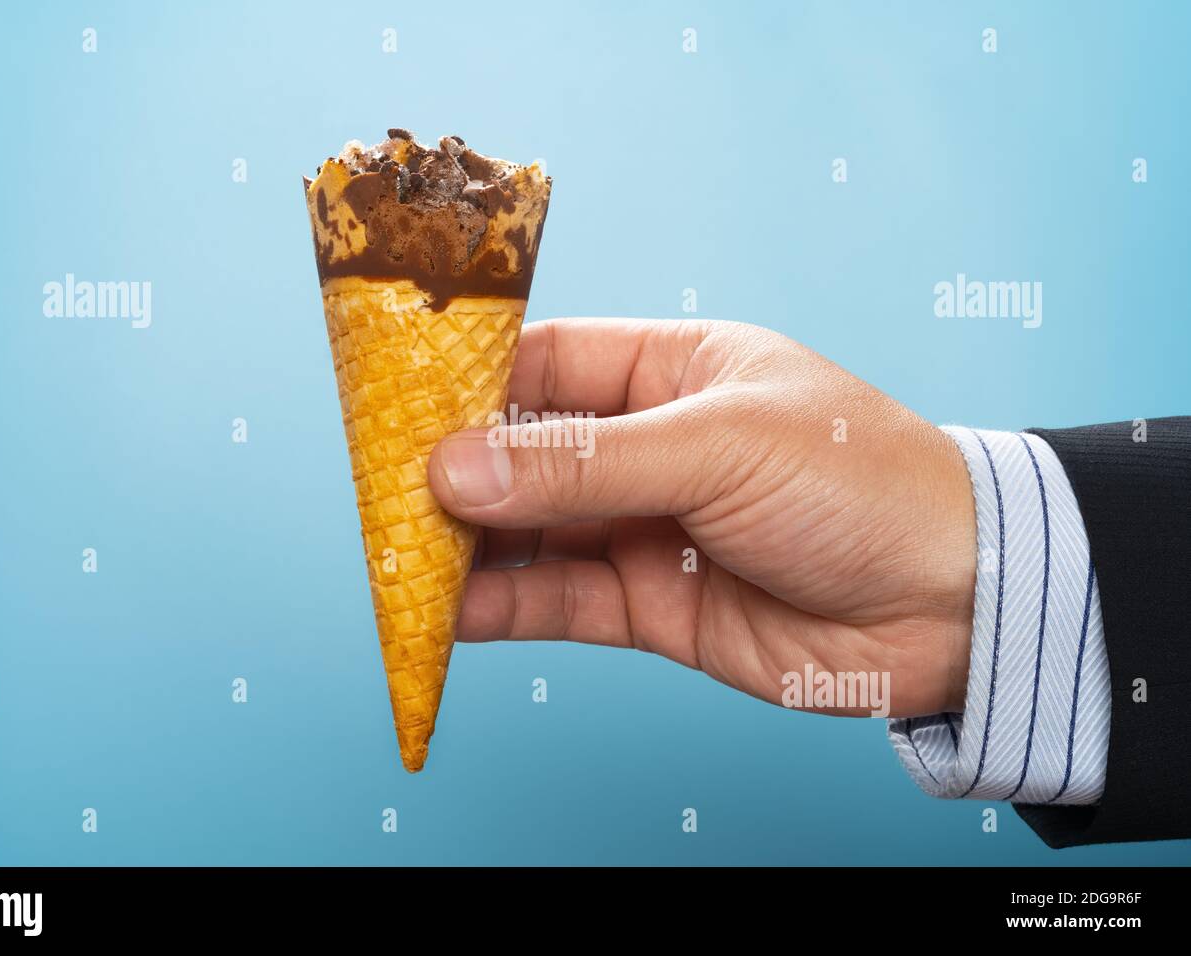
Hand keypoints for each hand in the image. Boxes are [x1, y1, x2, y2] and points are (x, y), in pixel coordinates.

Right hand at [428, 319, 975, 716]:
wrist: (952, 605)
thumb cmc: (859, 485)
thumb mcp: (717, 446)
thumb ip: (584, 464)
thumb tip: (457, 469)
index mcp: (671, 370)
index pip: (544, 362)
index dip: (466, 381)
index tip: (393, 405)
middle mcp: (648, 446)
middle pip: (522, 452)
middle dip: (454, 473)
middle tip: (381, 496)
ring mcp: (645, 527)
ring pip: (531, 533)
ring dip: (466, 547)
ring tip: (399, 560)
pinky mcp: (651, 604)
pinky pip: (559, 602)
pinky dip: (502, 609)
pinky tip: (449, 613)